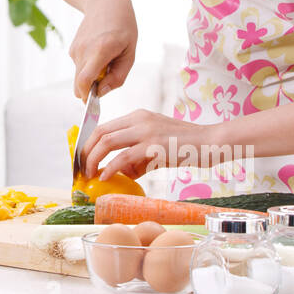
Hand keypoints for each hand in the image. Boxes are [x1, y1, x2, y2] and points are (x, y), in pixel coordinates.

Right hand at [69, 0, 137, 99]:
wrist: (105, 3)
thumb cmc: (123, 28)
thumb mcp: (129, 53)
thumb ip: (118, 76)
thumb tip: (101, 93)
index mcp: (101, 51)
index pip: (84, 81)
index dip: (86, 96)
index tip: (93, 103)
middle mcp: (83, 51)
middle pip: (79, 84)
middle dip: (90, 90)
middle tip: (106, 81)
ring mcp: (75, 49)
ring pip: (80, 76)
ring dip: (92, 77)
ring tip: (107, 60)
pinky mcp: (72, 49)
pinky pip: (79, 68)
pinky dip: (88, 68)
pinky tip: (99, 53)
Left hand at [82, 108, 223, 181]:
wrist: (211, 142)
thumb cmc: (186, 146)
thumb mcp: (157, 148)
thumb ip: (137, 159)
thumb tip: (119, 173)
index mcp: (138, 116)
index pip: (104, 126)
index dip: (89, 143)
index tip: (83, 159)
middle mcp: (139, 119)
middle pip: (100, 132)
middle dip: (86, 151)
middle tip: (82, 169)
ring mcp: (146, 130)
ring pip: (107, 141)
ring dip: (93, 159)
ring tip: (90, 174)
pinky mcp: (153, 145)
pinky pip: (124, 156)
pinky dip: (111, 168)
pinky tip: (106, 177)